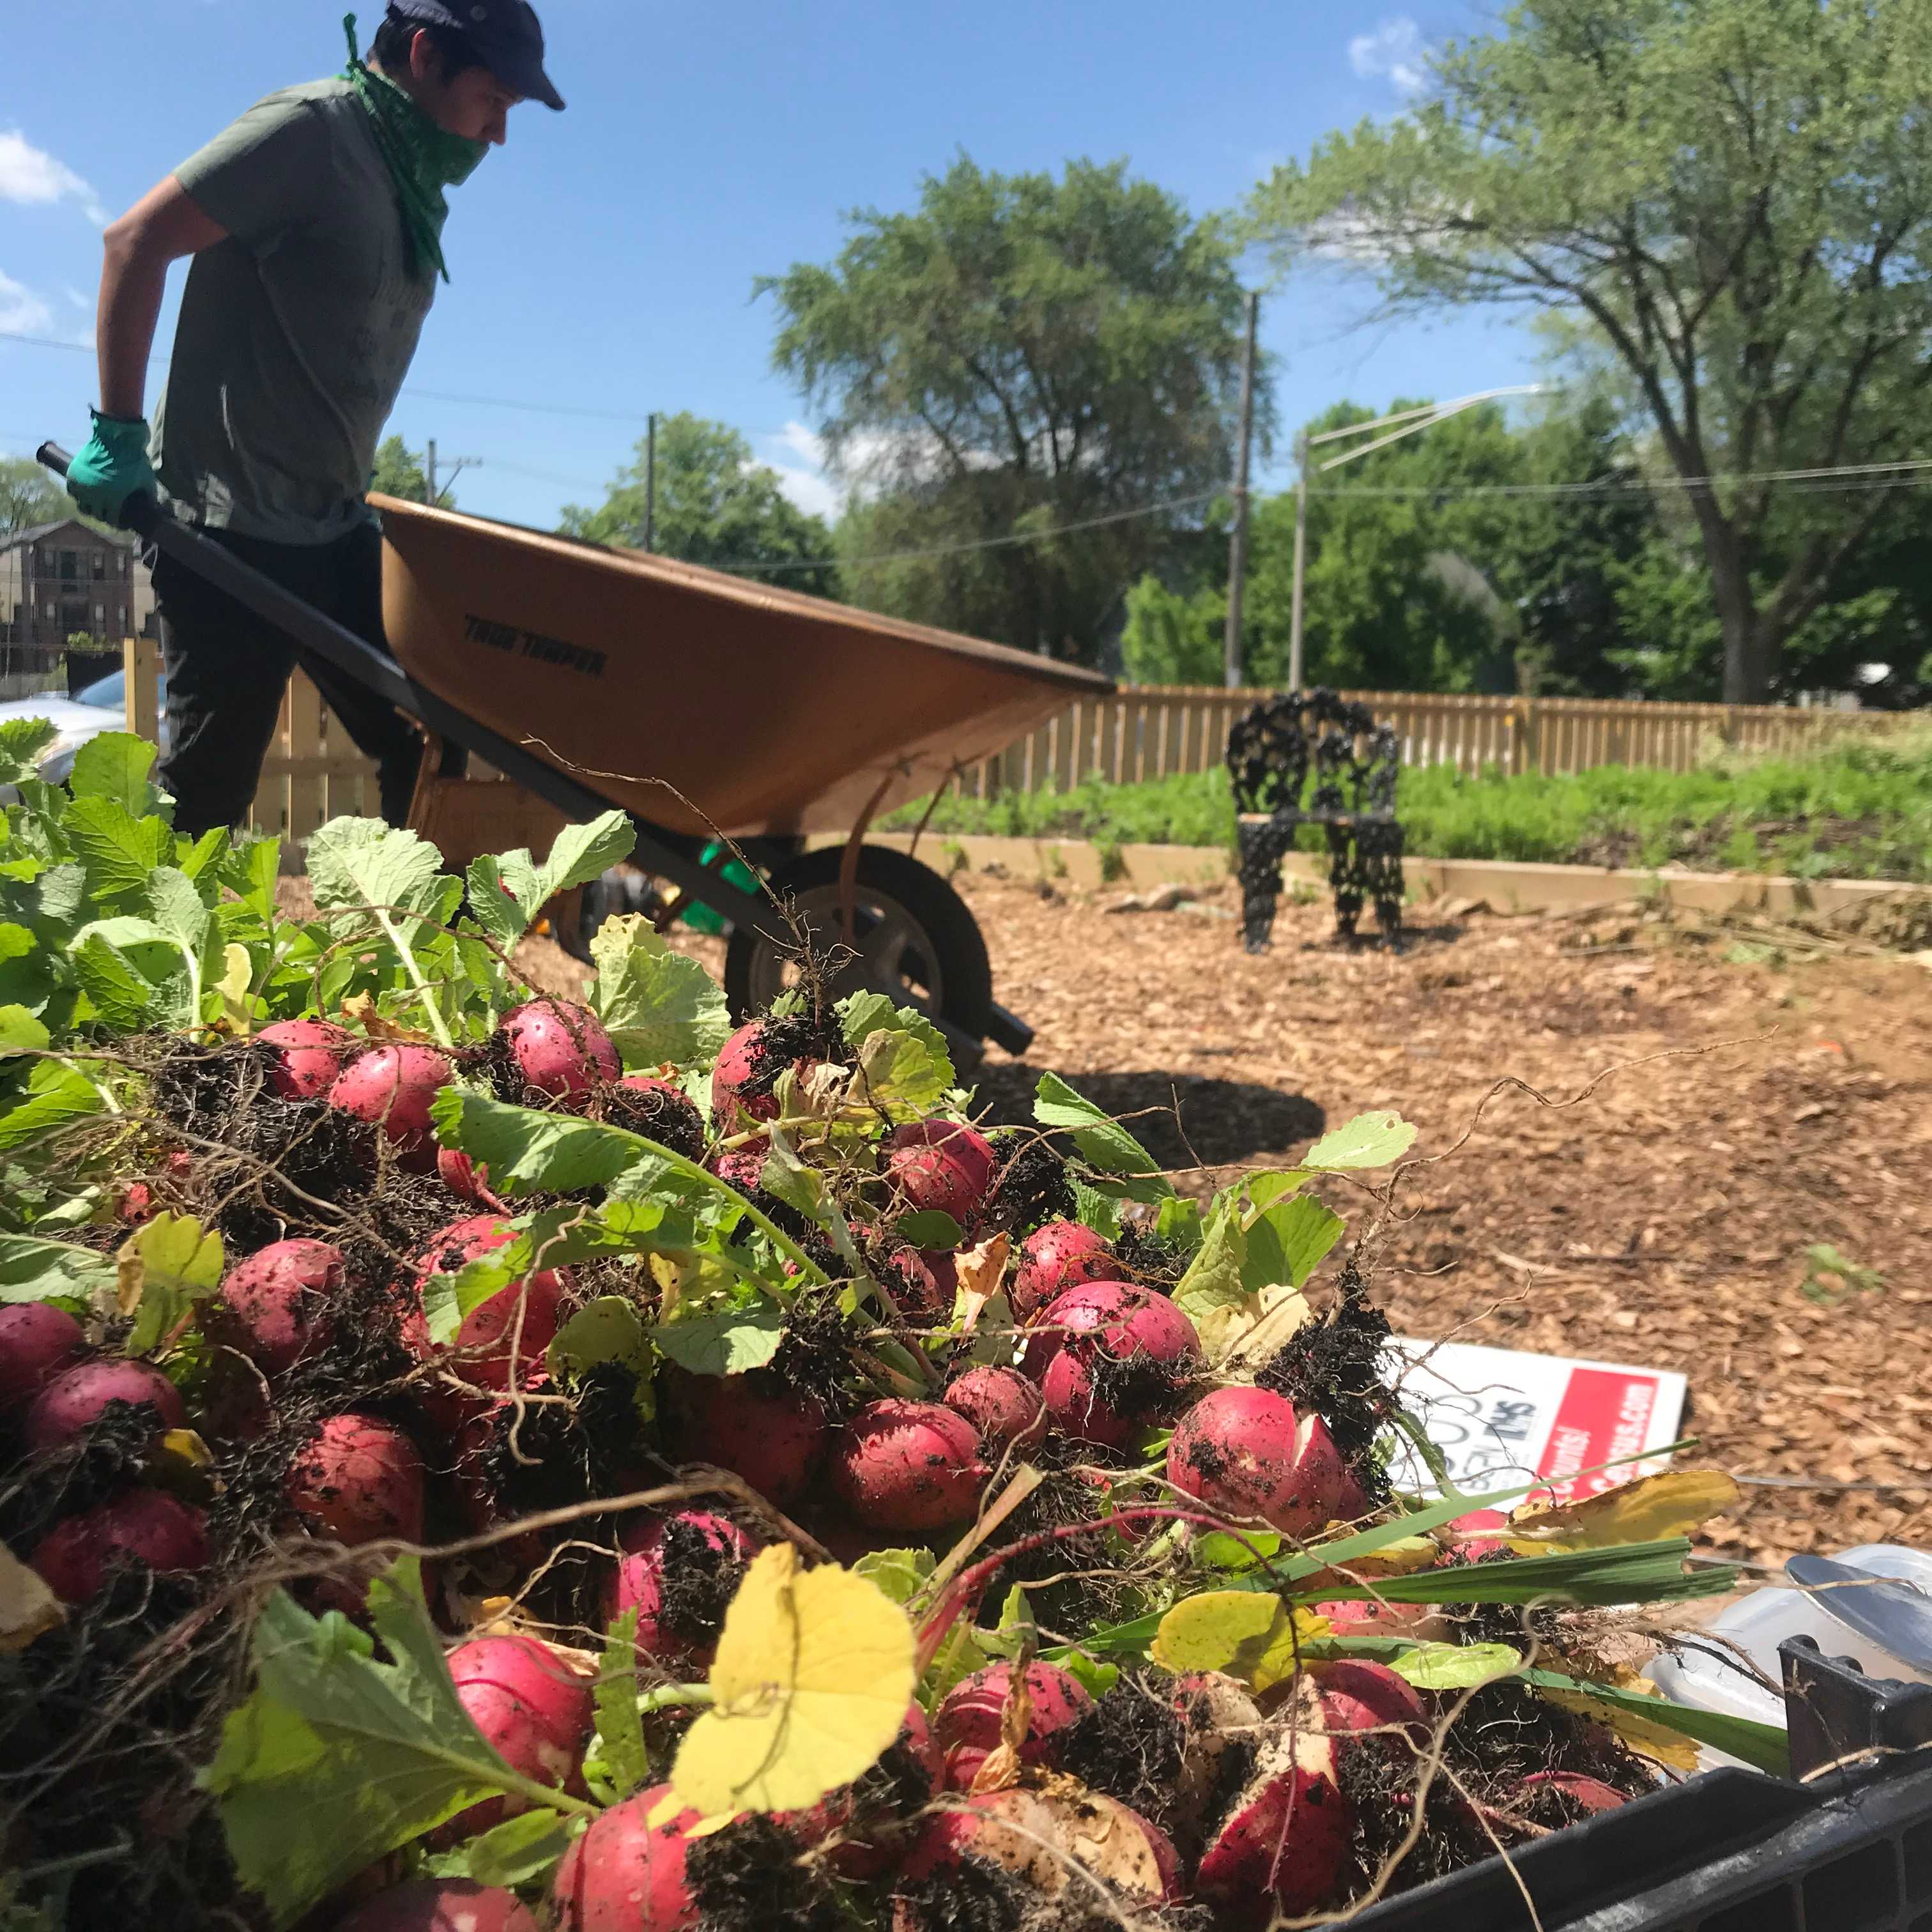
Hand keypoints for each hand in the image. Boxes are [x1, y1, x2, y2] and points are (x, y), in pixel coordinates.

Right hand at [66, 410, 155, 527]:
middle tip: (110, 513)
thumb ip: (149, 497)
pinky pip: (72, 492)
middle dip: (105, 516)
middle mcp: (95, 494)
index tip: (122, 522)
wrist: (116, 438)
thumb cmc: (134, 460)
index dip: (119, 524)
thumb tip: (153, 509)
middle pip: (97, 515)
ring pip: (82, 506)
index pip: (112, 521)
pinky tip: (87, 494)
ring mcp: (83, 484)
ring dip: (91, 508)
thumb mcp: (146, 481)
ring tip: (98, 505)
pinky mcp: (74, 474)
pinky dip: (79, 495)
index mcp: (113, 499)